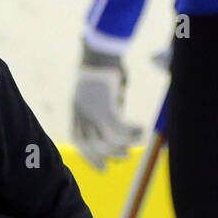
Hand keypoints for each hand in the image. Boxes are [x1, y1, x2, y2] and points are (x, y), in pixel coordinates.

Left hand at [72, 46, 141, 167]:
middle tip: (124, 158)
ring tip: (136, 144)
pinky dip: (131, 132)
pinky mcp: (104, 107)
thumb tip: (119, 126)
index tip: (102, 167)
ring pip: (106, 140)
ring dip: (122, 146)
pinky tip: (141, 130)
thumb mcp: (101, 93)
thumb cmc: (104, 68)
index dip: (89, 156)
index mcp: (76, 110)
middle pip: (91, 144)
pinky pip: (119, 128)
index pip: (79, 140)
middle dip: (107, 155)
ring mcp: (90, 111)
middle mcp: (80, 113)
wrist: (101, 50)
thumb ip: (107, 109)